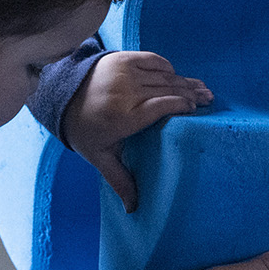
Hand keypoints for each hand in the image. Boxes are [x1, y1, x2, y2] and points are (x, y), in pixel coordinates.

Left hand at [62, 51, 210, 211]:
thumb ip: (120, 181)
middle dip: (190, 93)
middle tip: (208, 98)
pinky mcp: (121, 58)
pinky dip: (166, 67)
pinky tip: (176, 75)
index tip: (195, 110)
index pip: (162, 106)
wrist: (60, 97)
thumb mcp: (100, 157)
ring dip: (184, 80)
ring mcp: (123, 72)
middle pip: (167, 89)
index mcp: (122, 117)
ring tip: (201, 87)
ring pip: (163, 74)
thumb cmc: (83, 130)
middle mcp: (124, 91)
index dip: (182, 105)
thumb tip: (133, 211)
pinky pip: (152, 60)